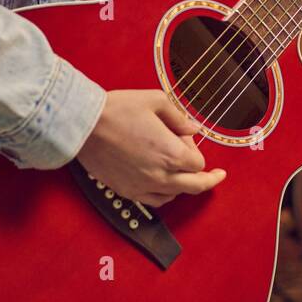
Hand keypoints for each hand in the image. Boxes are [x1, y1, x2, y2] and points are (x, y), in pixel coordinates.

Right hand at [74, 89, 225, 207]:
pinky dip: (165, 195)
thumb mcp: (156, 101)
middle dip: (209, 180)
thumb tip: (194, 128)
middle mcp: (160, 174)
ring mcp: (143, 185)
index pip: (199, 163)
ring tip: (182, 172)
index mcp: (171, 153)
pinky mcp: (127, 191)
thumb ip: (179, 117)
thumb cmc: (117, 110)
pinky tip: (164, 185)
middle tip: (217, 175)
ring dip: (184, 185)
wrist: (83, 125)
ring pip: (175, 195)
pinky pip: (155, 201)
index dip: (195, 150)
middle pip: (195, 186)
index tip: (186, 139)